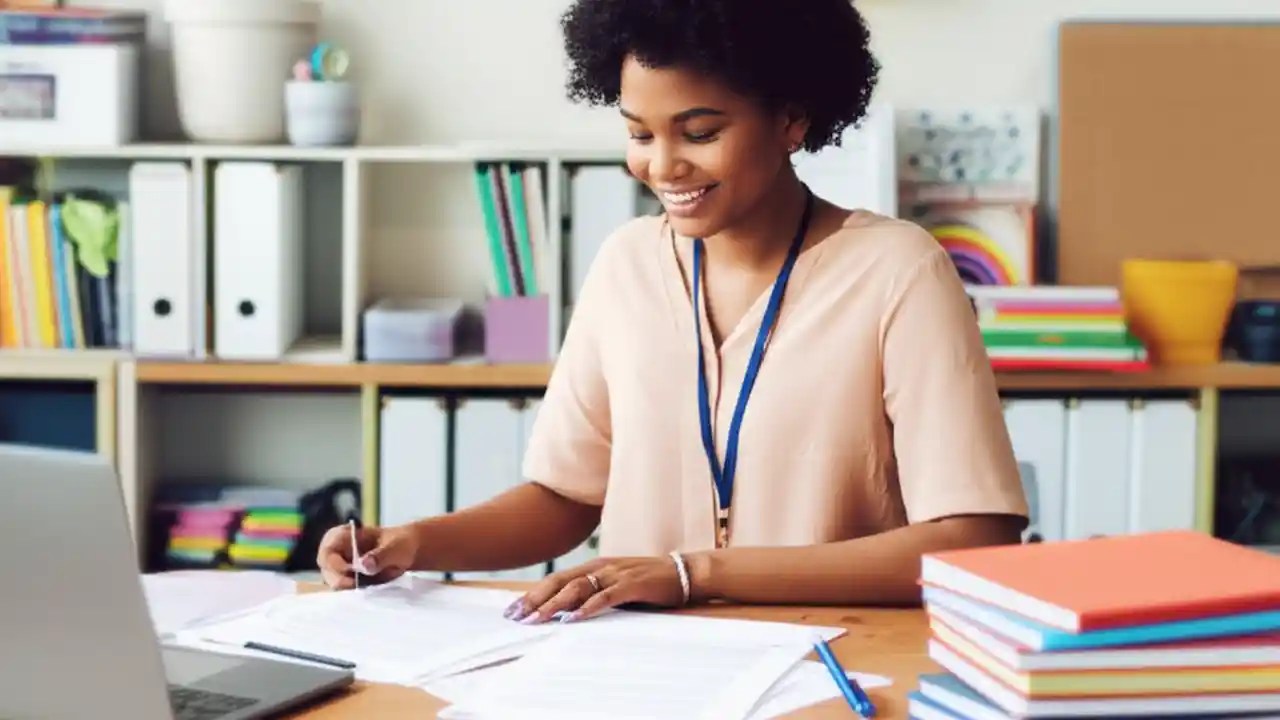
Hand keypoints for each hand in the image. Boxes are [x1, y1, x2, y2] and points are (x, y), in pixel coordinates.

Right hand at [316, 522, 417, 589]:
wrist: (410, 552)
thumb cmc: (400, 543)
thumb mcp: (396, 546)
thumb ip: (381, 555)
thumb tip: (364, 565)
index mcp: (344, 536)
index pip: (327, 550)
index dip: (333, 562)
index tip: (349, 571)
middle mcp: (338, 553)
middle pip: (327, 570)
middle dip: (339, 580)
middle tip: (357, 586)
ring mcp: (342, 570)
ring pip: (334, 584)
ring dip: (347, 590)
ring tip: (367, 589)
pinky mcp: (349, 583)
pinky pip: (345, 592)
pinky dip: (354, 595)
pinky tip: (368, 595)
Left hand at [503, 555, 685, 623]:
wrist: (685, 572)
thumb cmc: (650, 581)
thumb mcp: (617, 584)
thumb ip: (595, 591)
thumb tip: (567, 609)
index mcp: (595, 566)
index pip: (557, 579)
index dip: (534, 593)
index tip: (513, 609)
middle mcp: (601, 567)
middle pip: (560, 582)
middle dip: (535, 599)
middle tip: (515, 616)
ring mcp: (616, 574)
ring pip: (577, 588)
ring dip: (554, 605)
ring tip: (536, 619)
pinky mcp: (632, 584)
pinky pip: (605, 597)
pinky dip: (588, 607)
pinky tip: (573, 618)